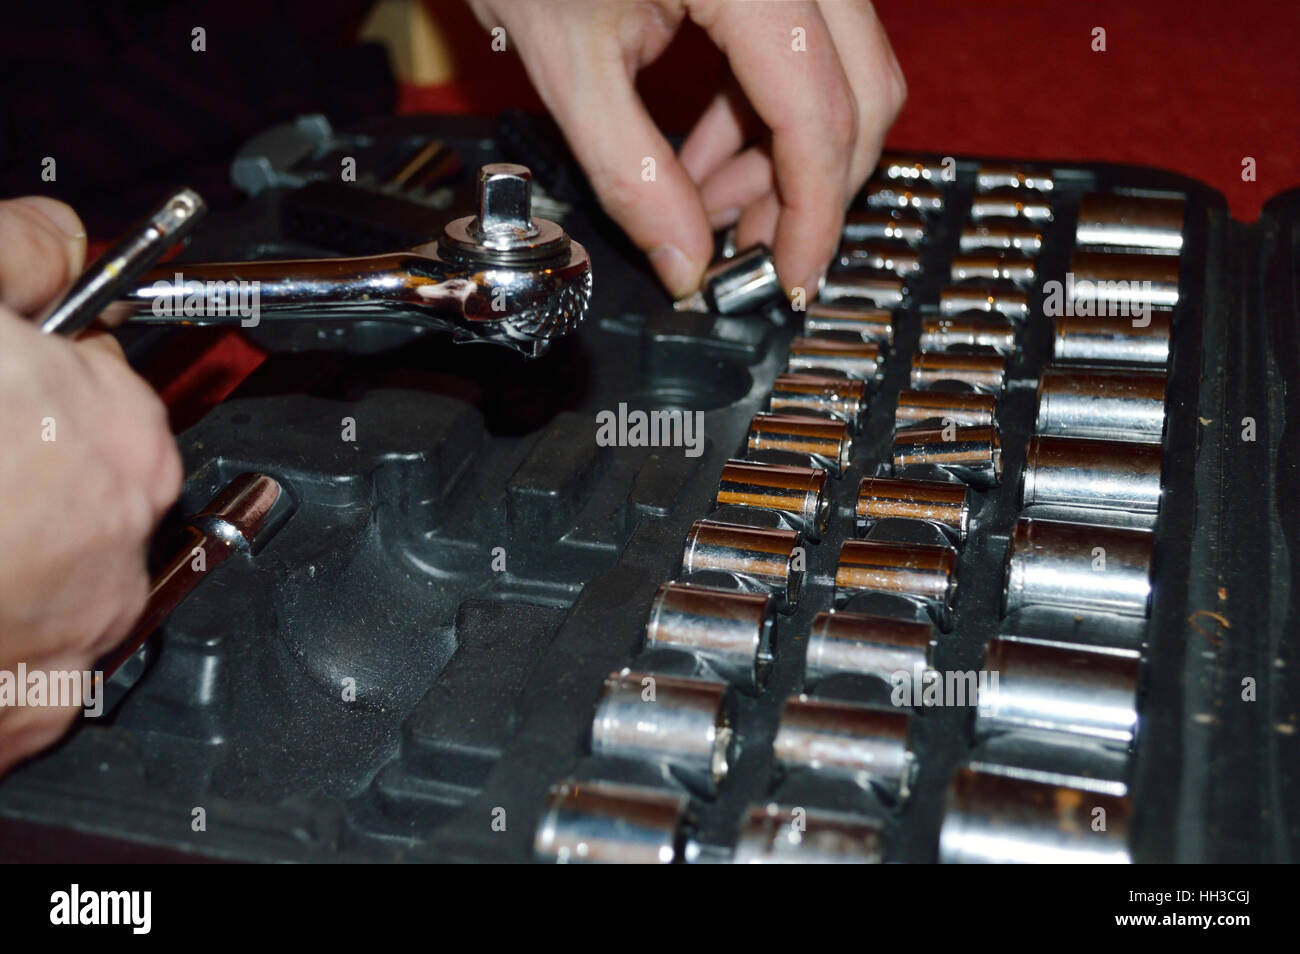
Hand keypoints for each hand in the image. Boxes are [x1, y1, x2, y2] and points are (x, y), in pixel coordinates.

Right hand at [0, 197, 181, 775]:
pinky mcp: (34, 708)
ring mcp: (81, 626)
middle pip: (86, 471)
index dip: (32, 371)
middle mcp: (123, 529)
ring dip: (14, 547)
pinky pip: (34, 662)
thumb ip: (14, 252)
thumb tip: (57, 233)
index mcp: (114, 423)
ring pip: (64, 565)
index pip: (99, 375)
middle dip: (23, 458)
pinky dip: (0, 640)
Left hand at [466, 0, 904, 297]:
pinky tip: (711, 155)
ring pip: (842, 72)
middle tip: (750, 252)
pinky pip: (809, 47)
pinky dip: (770, 112)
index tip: (792, 279)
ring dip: (789, 156)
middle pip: (860, 92)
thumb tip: (686, 263)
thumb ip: (631, 174)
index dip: (813, 213)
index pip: (818, 112)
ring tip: (709, 206)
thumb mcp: (567, 65)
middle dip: (811, 190)